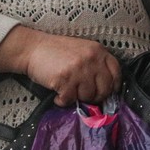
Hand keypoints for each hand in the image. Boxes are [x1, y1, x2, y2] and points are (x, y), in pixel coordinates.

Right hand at [0, 26, 121, 106]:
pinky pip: (69, 99)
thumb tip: (106, 86)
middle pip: (104, 88)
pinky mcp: (65, 79)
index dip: (114, 85)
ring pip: (88, 96)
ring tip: (68, 90)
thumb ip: (95, 63)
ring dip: (77, 97)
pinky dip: (62, 100)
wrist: (33, 48)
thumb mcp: (82, 51)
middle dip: (96, 96)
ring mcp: (79, 69)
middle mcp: (92, 59)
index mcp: (98, 50)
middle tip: (84, 96)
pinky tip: (58, 94)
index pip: (116, 72)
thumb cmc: (57, 51)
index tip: (109, 92)